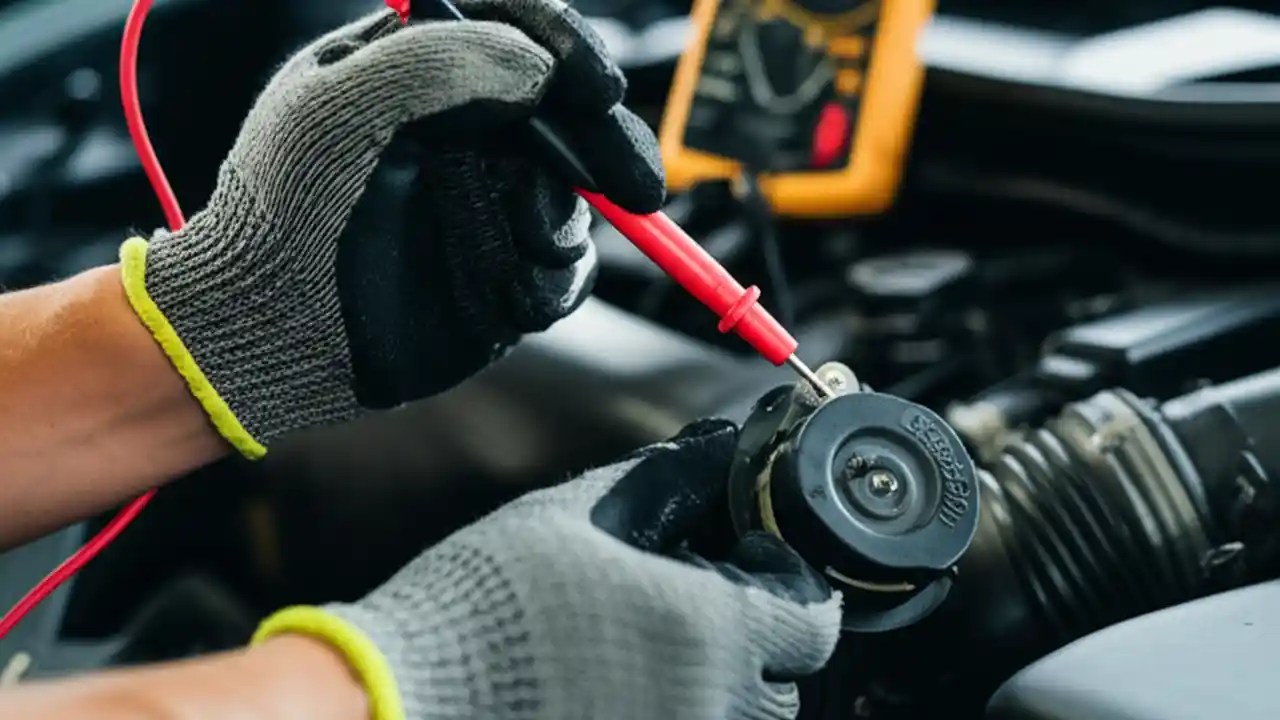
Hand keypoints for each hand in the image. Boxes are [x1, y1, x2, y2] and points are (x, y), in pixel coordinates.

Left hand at [119, 4, 663, 457]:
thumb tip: (538, 71)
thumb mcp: (339, 109)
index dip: (568, 49)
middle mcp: (464, 129)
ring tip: (521, 250)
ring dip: (561, 222)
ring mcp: (488, 199)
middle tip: (638, 186)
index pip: (516, 28)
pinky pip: (565, 267)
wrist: (273, 330)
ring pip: (575, 194)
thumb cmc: (285, 211)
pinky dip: (554, 281)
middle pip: (568, 112)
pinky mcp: (504, 267)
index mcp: (420, 70)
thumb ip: (439, 64)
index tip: (597, 89)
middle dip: (605, 145)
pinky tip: (514, 299)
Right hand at [254, 420, 841, 719]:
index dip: (788, 580)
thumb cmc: (489, 605)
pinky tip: (622, 678)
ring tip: (653, 643)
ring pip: (741, 718)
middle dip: (758, 637)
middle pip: (786, 679)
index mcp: (712, 633)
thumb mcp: (580, 515)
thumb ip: (666, 480)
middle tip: (697, 599)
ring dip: (722, 681)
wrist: (409, 694)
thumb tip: (720, 446)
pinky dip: (676, 705)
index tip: (749, 558)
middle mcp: (711, 705)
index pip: (813, 618)